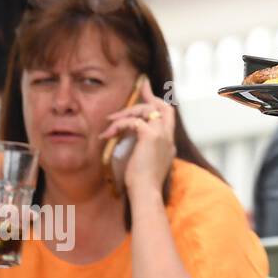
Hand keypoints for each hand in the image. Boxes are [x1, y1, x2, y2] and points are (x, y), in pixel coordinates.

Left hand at [100, 76, 175, 198]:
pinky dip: (120, 125)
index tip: (149, 90)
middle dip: (149, 97)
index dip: (158, 102)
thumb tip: (129, 138)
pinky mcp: (151, 136)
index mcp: (168, 142)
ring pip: (146, 111)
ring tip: (110, 123)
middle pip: (163, 107)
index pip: (167, 116)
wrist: (146, 192)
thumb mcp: (144, 161)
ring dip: (126, 114)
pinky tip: (109, 134)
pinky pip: (134, 122)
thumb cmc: (142, 183)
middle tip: (141, 86)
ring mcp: (162, 135)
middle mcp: (168, 136)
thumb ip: (143, 148)